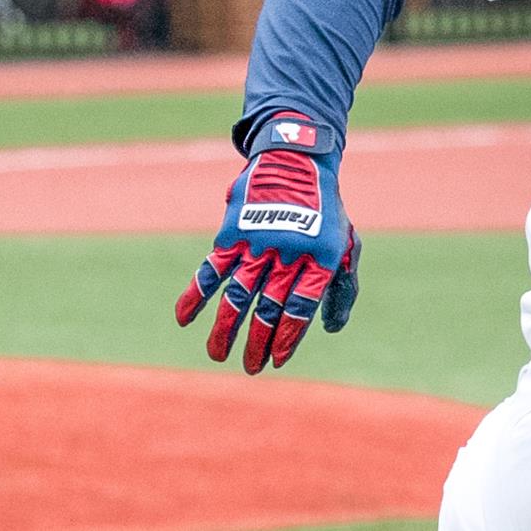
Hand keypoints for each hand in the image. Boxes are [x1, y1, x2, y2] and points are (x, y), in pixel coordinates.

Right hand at [176, 111, 359, 372]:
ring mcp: (257, 243)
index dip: (289, 336)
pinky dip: (196, 294)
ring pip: (238, 295)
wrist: (297, 163)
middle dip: (258, 342)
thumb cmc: (325, 211)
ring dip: (225, 328)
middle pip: (269, 307)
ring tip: (217, 354)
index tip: (277, 360)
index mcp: (320, 258)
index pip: (302, 307)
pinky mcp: (232, 233)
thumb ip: (341, 287)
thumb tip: (333, 328)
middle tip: (250, 367)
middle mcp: (288, 253)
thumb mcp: (345, 244)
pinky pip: (211, 269)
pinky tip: (184, 318)